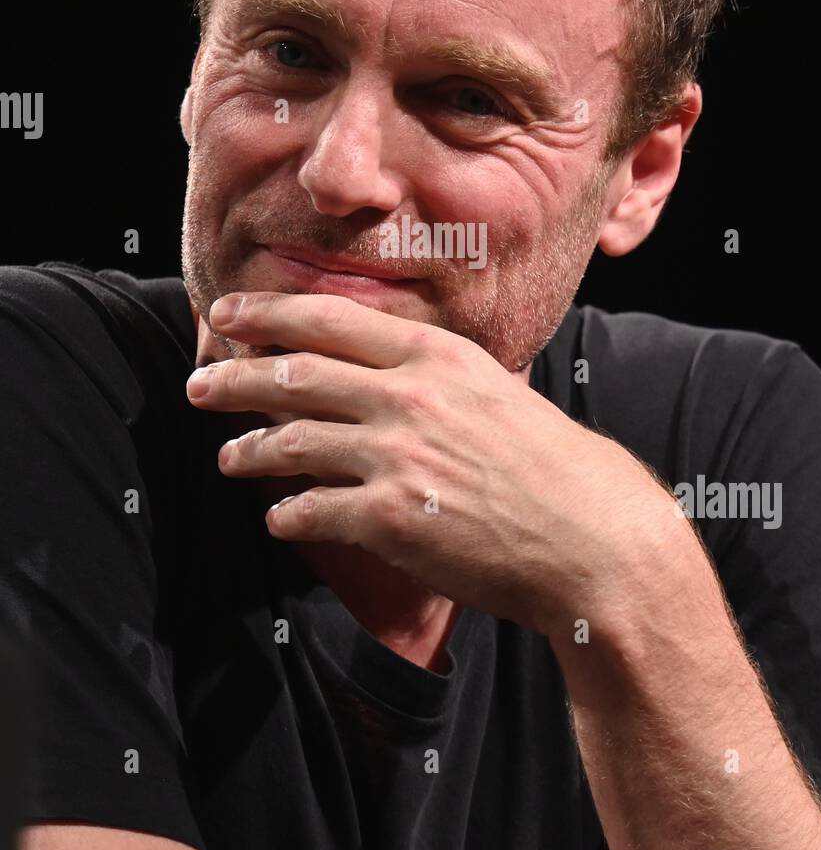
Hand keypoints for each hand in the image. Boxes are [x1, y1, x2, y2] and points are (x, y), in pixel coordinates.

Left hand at [186, 291, 675, 635]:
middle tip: (198, 384)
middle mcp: (409, 396)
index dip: (268, 313)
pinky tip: (280, 518)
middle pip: (294, 374)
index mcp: (437, 356)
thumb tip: (377, 375)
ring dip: (249, 449)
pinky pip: (311, 510)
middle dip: (233, 377)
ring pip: (290, 442)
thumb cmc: (554, 467)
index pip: (330, 319)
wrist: (592, 537)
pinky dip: (287, 514)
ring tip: (228, 456)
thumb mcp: (496, 393)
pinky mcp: (390, 519)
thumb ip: (434, 377)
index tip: (228, 311)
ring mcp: (396, 456)